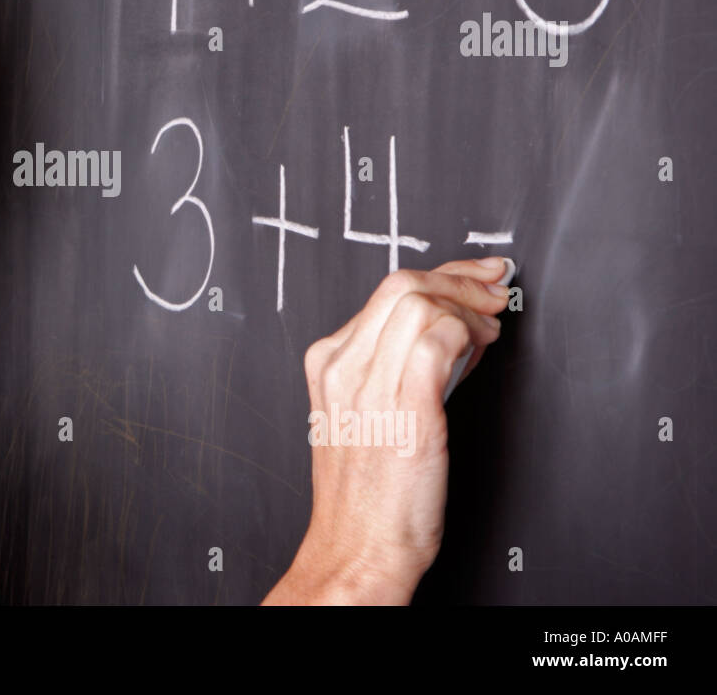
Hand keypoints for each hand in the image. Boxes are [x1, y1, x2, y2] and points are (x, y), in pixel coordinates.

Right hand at [263, 256, 510, 603]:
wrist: (359, 548)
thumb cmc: (368, 497)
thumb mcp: (368, 416)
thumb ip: (399, 368)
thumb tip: (454, 331)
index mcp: (329, 363)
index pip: (387, 291)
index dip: (442, 276)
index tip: (474, 279)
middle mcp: (343, 366)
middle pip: (401, 283)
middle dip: (459, 279)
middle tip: (493, 294)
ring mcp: (369, 383)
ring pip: (419, 301)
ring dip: (467, 306)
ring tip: (490, 331)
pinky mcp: (404, 405)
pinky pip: (438, 337)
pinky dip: (468, 332)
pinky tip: (483, 349)